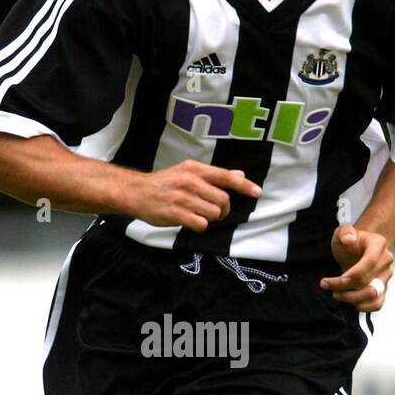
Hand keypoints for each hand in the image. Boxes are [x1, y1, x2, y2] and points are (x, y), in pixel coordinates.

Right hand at [131, 161, 261, 231]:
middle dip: (222, 209)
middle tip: (212, 211)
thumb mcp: (188, 172)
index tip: (257, 192)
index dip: (244, 185)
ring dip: (210, 218)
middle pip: (223, 200)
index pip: (226, 176)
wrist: (136, 192)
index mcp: (195, 169)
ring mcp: (182, 198)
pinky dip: (199, 225)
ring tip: (198, 214)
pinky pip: (200, 224)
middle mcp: (190, 181)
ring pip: (213, 214)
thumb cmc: (165, 183)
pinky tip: (190, 220)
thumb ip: (214, 175)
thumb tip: (240, 174)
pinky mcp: (175, 214)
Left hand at [320, 224, 393, 309]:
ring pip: (372, 295)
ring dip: (352, 299)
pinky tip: (349, 301)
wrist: (358, 249)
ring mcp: (385, 276)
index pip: (369, 263)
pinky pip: (377, 303)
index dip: (353, 275)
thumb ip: (345, 232)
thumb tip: (348, 239)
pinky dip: (363, 307)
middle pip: (368, 281)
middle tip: (328, 285)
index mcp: (378, 244)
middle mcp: (385, 261)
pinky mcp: (382, 289)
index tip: (337, 279)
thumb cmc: (351, 241)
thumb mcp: (343, 231)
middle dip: (345, 287)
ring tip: (337, 294)